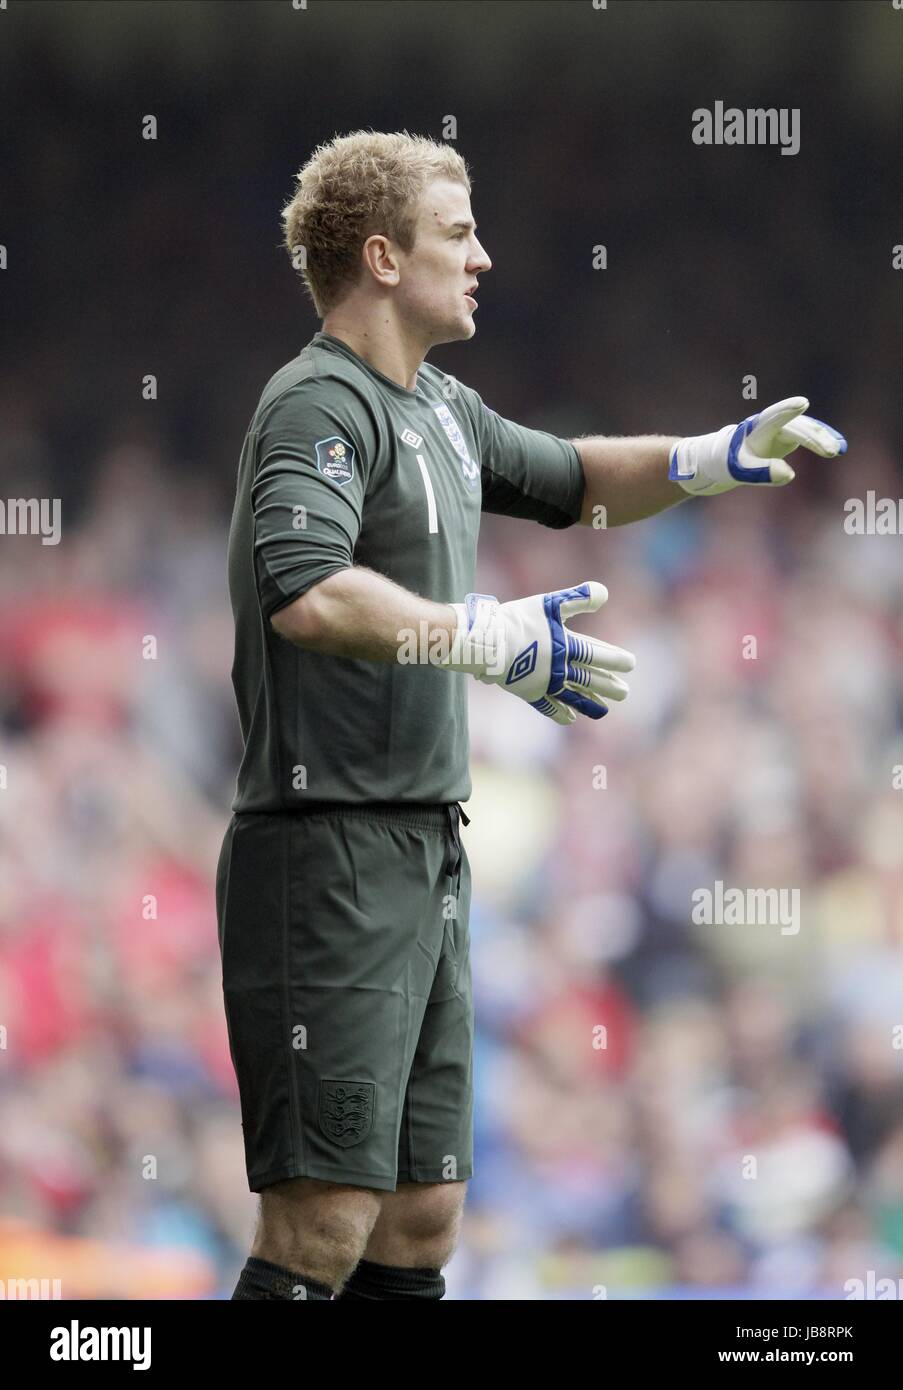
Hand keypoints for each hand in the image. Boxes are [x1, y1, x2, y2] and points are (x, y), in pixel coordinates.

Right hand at [443, 580, 634, 724]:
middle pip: (589, 679)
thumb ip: (577, 598)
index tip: (630, 664)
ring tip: (604, 710)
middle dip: (608, 685)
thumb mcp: (549, 603)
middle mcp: (559, 668)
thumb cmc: (517, 619)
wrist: (487, 642)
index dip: (615, 659)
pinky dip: (560, 712)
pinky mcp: (529, 692)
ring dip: (590, 703)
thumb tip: (604, 593)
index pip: (597, 654)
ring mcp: (544, 683)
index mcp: (566, 645)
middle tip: (624, 693)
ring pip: (573, 696)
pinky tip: (571, 719)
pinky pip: (548, 706)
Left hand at [669, 396, 846, 495]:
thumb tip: (789, 475)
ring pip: (806, 429)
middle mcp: (770, 423)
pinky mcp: (788, 435)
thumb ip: (762, 473)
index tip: (802, 404)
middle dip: (814, 437)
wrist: (724, 458)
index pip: (773, 418)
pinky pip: (809, 435)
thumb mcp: (740, 471)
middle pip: (796, 427)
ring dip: (822, 439)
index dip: (787, 410)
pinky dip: (821, 441)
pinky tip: (838, 448)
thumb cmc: (728, 464)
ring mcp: (781, 427)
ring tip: (837, 451)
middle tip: (831, 451)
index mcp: (755, 429)